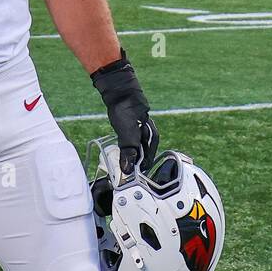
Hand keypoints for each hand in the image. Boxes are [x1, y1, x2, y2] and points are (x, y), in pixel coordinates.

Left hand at [90, 49, 158, 176]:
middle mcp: (148, 134)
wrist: (119, 91)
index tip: (130, 179)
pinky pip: (130, 141)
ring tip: (121, 164)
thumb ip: (128, 151)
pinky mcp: (132, 125)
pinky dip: (125, 147)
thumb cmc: (126, 111)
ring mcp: (141, 129)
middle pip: (142, 155)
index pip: (147, 161)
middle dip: (134, 165)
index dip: (139, 171)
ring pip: (136, 148)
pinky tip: (120, 149)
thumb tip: (128, 170)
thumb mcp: (127, 134)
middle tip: (124, 174)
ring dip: (129, 156)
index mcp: (152, 137)